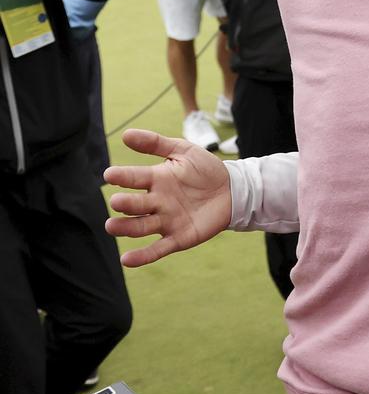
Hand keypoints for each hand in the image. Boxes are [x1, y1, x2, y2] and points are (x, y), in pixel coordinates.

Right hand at [104, 129, 232, 267]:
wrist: (233, 189)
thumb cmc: (205, 169)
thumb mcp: (184, 151)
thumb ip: (156, 143)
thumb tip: (126, 134)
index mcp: (155, 180)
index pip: (134, 178)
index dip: (122, 176)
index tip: (109, 174)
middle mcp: (156, 202)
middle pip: (135, 205)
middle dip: (124, 204)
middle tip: (116, 202)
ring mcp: (166, 221)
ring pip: (140, 226)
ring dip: (126, 228)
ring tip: (111, 226)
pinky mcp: (178, 238)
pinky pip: (157, 249)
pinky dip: (142, 256)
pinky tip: (126, 260)